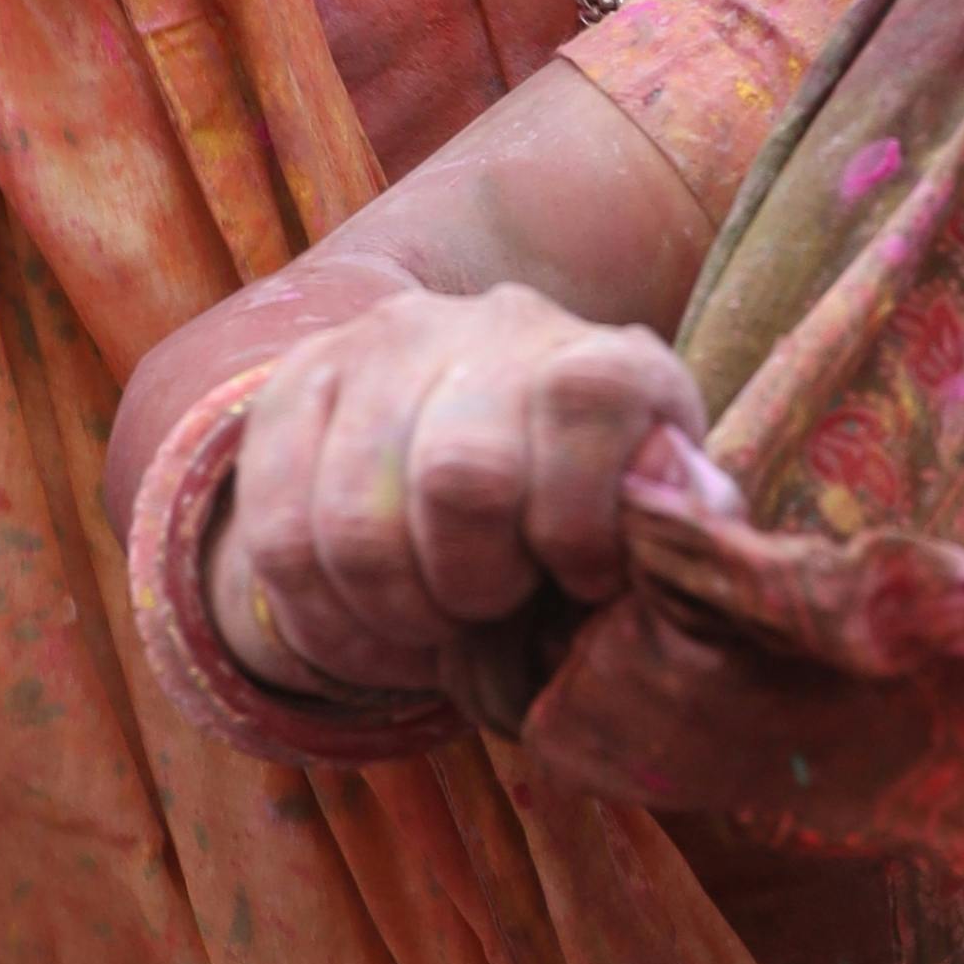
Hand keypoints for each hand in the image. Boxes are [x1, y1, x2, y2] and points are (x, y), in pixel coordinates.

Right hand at [206, 275, 732, 717]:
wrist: (493, 425)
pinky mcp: (295, 392)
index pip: (583, 402)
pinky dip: (324, 620)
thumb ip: (680, 520)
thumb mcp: (658, 514)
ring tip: (432, 627)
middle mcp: (487, 329)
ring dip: (395, 615)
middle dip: (476, 587)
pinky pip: (278, 538)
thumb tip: (685, 512)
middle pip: (460, 478)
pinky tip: (371, 634)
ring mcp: (378, 351)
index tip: (583, 581)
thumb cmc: (597, 507)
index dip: (580, 524)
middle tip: (490, 611)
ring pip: (355, 525)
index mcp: (601, 357)